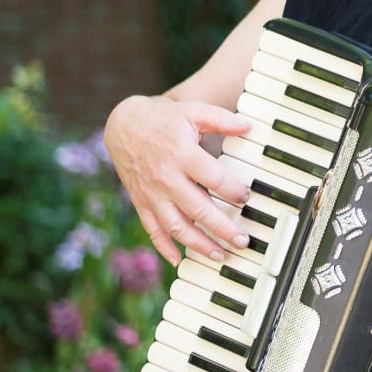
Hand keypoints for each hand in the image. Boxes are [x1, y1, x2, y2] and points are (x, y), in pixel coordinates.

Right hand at [104, 94, 252, 265]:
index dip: (233, 190)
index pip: (212, 178)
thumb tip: (249, 127)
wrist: (123, 126)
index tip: (247, 198)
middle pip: (198, 209)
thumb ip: (222, 119)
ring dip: (198, 244)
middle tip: (243, 241)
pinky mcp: (142, 203)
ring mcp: (152, 194)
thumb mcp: (193, 111)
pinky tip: (178, 260)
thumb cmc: (163, 120)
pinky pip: (152, 230)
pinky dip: (163, 247)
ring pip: (176, 226)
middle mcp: (166, 178)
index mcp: (181, 154)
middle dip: (222, 228)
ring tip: (220, 255)